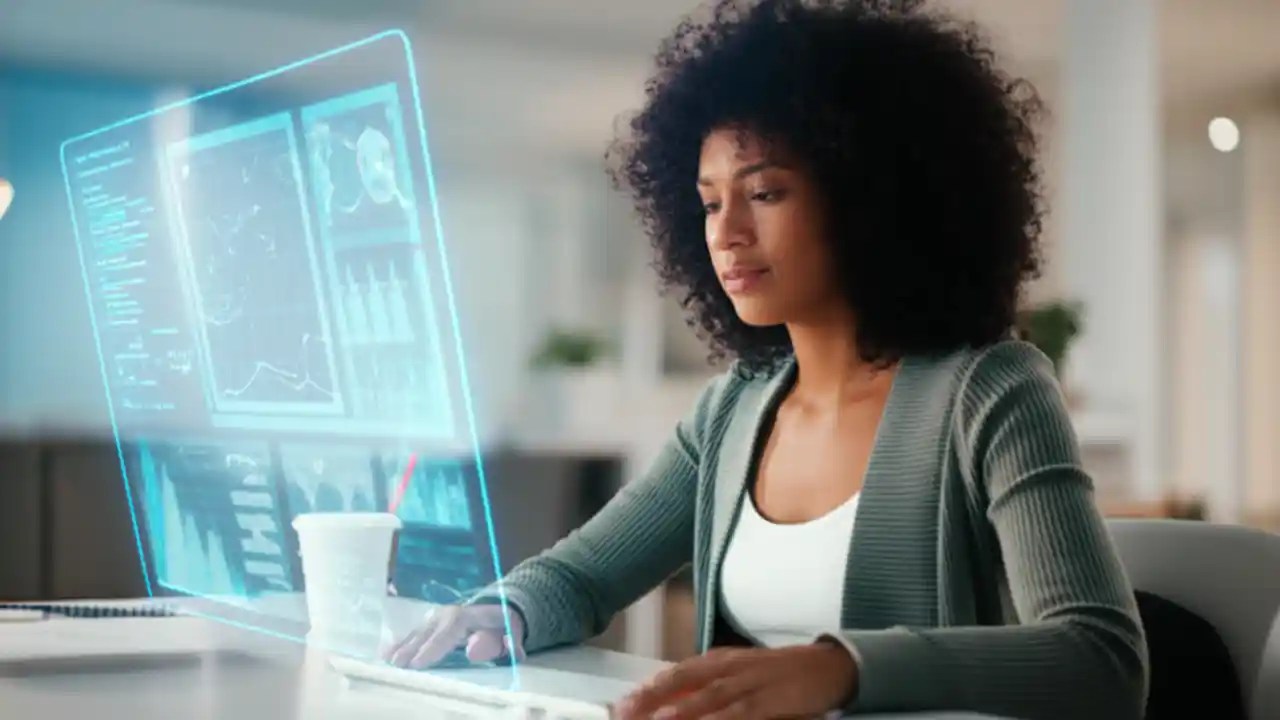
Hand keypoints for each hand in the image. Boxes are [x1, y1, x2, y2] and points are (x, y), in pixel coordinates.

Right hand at [382, 604, 525, 668]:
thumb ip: (511, 640)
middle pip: (427, 632)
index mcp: (467, 615)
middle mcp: (447, 613)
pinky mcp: (428, 623)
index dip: (433, 647)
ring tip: (387, 661)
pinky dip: (400, 642)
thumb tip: (508, 648)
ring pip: (417, 632)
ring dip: (402, 647)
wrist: (495, 610)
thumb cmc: (502, 625)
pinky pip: (413, 633)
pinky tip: (385, 652)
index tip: (418, 663)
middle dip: (411, 649)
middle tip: (397, 666)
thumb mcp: (511, 630)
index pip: (448, 630)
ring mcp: (435, 617)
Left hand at [615, 642, 857, 719]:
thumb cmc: (777, 674)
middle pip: (686, 680)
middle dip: (654, 697)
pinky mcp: (772, 700)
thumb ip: (708, 685)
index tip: (623, 704)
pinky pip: (744, 711)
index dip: (649, 687)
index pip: (677, 671)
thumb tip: (672, 701)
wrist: (827, 666)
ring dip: (683, 710)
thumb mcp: (739, 673)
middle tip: (627, 712)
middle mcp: (731, 667)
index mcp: (720, 660)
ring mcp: (752, 682)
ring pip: (711, 696)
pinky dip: (724, 719)